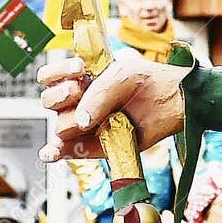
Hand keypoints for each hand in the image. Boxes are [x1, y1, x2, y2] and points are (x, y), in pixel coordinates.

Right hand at [37, 47, 184, 163]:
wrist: (172, 102)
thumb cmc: (147, 83)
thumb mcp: (122, 76)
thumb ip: (98, 95)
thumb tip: (81, 122)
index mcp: (80, 80)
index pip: (49, 77)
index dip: (56, 73)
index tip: (79, 69)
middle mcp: (78, 102)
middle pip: (49, 101)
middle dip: (64, 94)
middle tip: (83, 90)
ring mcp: (85, 125)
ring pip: (61, 126)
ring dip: (74, 121)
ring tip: (98, 118)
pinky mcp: (94, 145)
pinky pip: (68, 151)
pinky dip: (56, 152)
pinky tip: (51, 153)